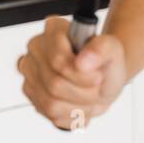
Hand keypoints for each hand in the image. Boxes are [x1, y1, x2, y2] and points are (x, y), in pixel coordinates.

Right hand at [17, 15, 126, 129]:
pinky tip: (78, 102)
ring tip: (89, 95)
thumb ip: (103, 49)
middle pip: (54, 84)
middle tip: (96, 87)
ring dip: (77, 105)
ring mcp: (29, 70)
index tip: (98, 76)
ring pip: (50, 102)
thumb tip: (82, 61)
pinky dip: (70, 113)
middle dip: (83, 92)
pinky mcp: (30, 91)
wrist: (103, 79)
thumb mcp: (114, 51)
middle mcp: (36, 47)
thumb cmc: (105, 62)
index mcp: (54, 28)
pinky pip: (48, 113)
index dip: (81, 76)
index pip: (58, 61)